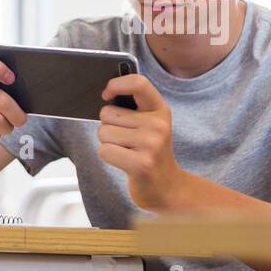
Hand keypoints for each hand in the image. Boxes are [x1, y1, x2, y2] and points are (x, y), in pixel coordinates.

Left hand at [96, 74, 185, 209]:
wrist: (166, 186)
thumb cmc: (148, 151)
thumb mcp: (148, 124)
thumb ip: (130, 107)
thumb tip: (105, 94)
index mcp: (160, 109)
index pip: (138, 83)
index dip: (116, 84)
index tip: (106, 95)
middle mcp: (158, 124)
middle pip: (107, 114)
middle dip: (109, 127)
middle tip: (128, 141)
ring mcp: (151, 144)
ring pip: (103, 132)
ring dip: (108, 143)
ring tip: (128, 152)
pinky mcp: (141, 163)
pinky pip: (104, 150)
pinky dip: (109, 157)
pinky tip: (126, 162)